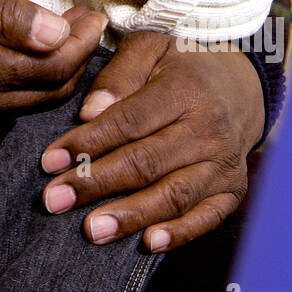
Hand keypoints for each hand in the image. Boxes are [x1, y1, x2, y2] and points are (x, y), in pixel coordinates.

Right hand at [0, 0, 106, 117]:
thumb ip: (7, 14)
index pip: (53, 66)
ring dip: (59, 70)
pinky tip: (36, 52)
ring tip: (69, 34)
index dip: (83, 42)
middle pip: (51, 90)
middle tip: (87, 21)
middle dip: (80, 57)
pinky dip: (34, 80)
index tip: (95, 14)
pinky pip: (11, 103)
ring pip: (34, 101)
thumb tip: (58, 33)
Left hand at [39, 29, 265, 248]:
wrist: (241, 86)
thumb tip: (90, 113)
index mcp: (185, 90)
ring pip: (173, 195)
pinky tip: (149, 243)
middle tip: (55, 201)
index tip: (50, 161)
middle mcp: (209, 129)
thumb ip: (119, 75)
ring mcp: (223, 163)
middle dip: (96, 184)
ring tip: (93, 230)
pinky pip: (206, 217)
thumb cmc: (181, 66)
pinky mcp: (233, 190)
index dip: (88, 143)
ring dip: (131, 215)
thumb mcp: (150, 48)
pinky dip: (180, 233)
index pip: (129, 122)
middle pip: (146, 162)